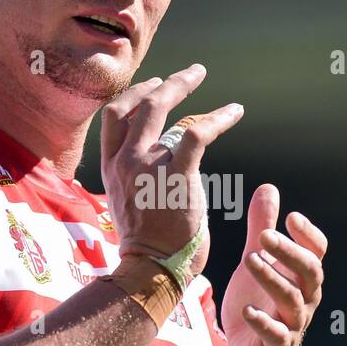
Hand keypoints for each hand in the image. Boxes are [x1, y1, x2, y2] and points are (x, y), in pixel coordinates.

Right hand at [99, 64, 243, 282]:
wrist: (153, 270)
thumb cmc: (148, 244)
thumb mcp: (127, 202)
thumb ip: (134, 176)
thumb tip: (153, 159)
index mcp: (112, 168)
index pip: (113, 116)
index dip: (133, 94)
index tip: (153, 85)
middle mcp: (125, 162)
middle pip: (137, 104)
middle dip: (163, 83)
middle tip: (189, 74)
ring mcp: (147, 167)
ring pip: (160, 109)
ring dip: (182, 85)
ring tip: (201, 75)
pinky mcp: (177, 176)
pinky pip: (196, 133)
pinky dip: (218, 117)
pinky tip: (234, 111)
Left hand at [220, 184, 326, 345]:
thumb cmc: (259, 307)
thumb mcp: (257, 263)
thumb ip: (263, 228)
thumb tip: (269, 188)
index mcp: (302, 278)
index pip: (316, 252)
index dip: (307, 235)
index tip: (291, 217)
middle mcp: (304, 299)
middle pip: (309, 272)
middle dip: (290, 252)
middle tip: (265, 236)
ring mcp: (292, 324)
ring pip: (291, 299)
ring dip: (272, 279)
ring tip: (249, 260)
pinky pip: (275, 334)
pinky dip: (263, 322)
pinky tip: (248, 311)